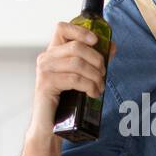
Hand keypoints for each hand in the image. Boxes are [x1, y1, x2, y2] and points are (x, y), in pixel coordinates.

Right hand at [28, 22, 115, 136]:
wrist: (49, 126)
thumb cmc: (65, 101)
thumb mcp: (80, 77)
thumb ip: (93, 61)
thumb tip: (111, 46)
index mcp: (53, 53)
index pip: (61, 28)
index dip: (81, 30)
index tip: (96, 41)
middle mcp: (45, 58)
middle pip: (76, 46)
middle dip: (97, 60)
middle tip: (103, 74)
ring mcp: (44, 71)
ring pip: (78, 63)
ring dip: (95, 76)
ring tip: (99, 87)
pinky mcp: (46, 85)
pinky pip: (74, 79)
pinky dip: (89, 86)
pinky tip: (93, 94)